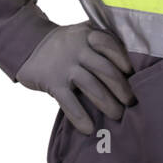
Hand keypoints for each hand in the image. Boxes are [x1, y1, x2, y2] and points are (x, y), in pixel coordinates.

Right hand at [15, 23, 134, 134]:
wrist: (29, 44)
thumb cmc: (66, 44)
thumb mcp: (83, 34)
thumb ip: (103, 41)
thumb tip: (133, 63)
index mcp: (87, 35)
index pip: (109, 43)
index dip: (122, 58)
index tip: (132, 73)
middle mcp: (77, 48)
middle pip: (104, 68)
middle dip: (121, 88)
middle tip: (131, 102)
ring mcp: (64, 66)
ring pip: (90, 85)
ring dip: (106, 103)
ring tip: (117, 116)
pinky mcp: (52, 82)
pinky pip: (68, 102)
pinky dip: (79, 116)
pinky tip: (88, 128)